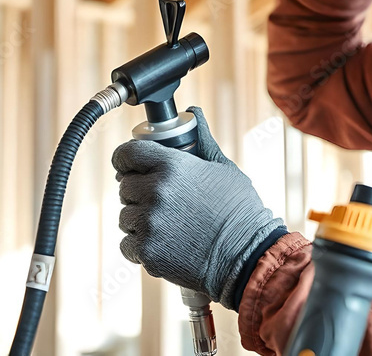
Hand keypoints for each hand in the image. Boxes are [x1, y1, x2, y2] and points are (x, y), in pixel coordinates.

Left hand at [112, 107, 284, 309]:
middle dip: (138, 192)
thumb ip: (202, 140)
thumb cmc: (240, 211)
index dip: (126, 159)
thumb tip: (194, 113)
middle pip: (124, 186)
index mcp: (172, 165)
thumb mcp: (223, 169)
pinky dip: (140, 246)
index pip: (126, 153)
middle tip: (162, 202)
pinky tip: (164, 244)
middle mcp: (156, 191)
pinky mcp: (147, 251)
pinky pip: (126, 244)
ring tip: (168, 226)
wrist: (247, 257)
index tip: (130, 167)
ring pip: (125, 216)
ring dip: (139, 220)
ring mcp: (149, 222)